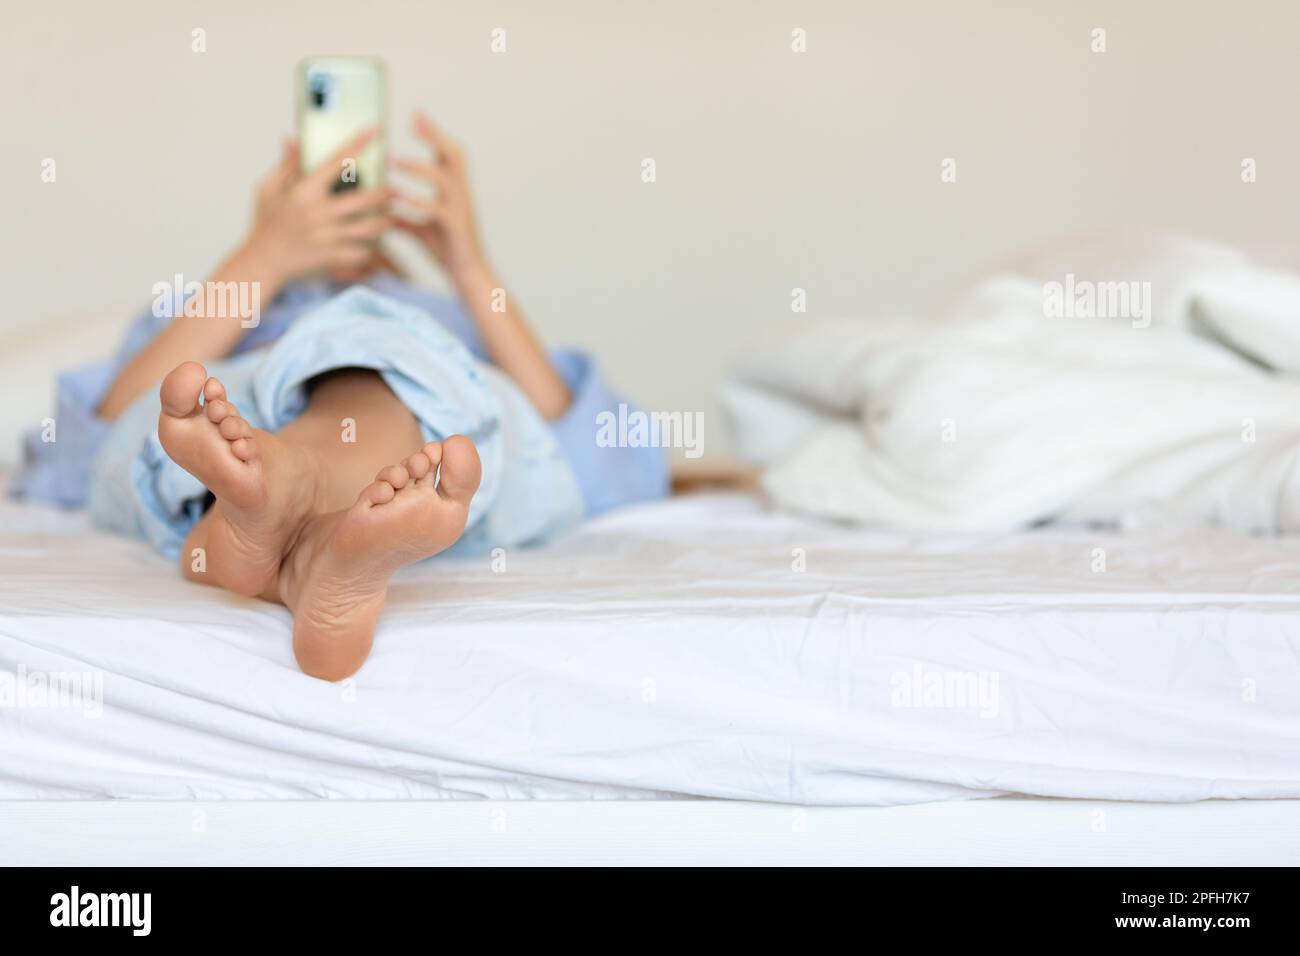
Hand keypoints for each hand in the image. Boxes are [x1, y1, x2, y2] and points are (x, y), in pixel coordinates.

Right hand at [241, 130, 392, 286]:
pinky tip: (376, 241)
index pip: (337, 161)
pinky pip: (363, 251)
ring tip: (390, 216)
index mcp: (304, 191)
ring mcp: (327, 236)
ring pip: (370, 227)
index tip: (374, 132)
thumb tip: (293, 139)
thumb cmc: (266, 221)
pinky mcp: (332, 256)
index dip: (357, 144)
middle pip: (365, 198)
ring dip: (385, 221)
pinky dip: (372, 246)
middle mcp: (319, 213)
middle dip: (385, 193)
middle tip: (394, 190)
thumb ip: (286, 165)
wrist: (264, 260)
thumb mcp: (268, 188)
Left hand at [391, 113, 487, 282]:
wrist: (468, 275)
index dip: (434, 134)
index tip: (416, 116)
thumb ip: (404, 216)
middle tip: (415, 119)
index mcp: (454, 191)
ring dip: (419, 168)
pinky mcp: (456, 228)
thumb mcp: (421, 229)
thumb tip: (384, 209)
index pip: (446, 154)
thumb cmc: (448, 251)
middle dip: (435, 135)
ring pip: (445, 179)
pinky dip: (418, 202)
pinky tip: (399, 199)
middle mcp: (461, 194)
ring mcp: (460, 210)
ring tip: (394, 161)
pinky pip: (437, 210)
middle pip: (454, 155)